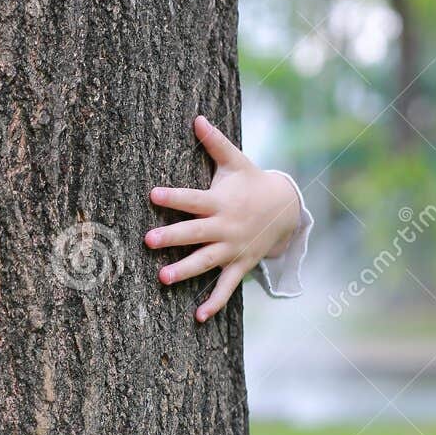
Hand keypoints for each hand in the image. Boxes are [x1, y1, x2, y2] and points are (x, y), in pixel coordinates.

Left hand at [144, 116, 300, 321]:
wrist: (287, 208)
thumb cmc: (252, 182)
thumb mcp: (237, 161)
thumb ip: (215, 143)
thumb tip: (196, 118)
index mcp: (220, 202)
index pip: (193, 199)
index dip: (173, 196)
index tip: (152, 193)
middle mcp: (225, 227)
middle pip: (195, 233)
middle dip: (172, 236)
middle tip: (148, 240)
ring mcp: (232, 249)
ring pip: (205, 262)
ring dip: (185, 271)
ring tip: (161, 278)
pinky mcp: (240, 265)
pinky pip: (226, 287)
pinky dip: (214, 302)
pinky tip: (197, 316)